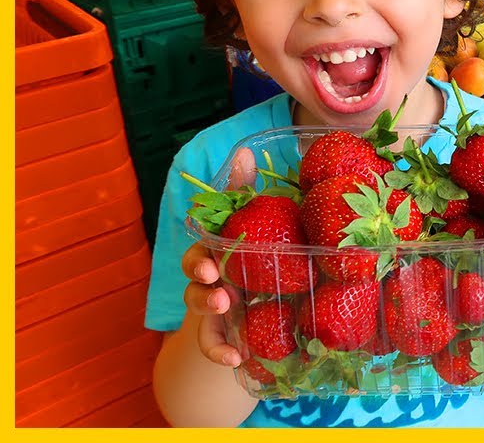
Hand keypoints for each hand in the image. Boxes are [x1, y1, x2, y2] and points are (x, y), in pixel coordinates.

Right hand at [181, 147, 256, 367]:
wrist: (264, 311)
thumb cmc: (263, 258)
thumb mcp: (263, 228)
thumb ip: (250, 195)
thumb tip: (245, 151)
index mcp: (222, 248)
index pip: (202, 244)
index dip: (199, 252)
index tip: (207, 261)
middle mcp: (212, 274)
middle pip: (193, 273)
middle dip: (198, 276)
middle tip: (215, 280)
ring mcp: (215, 304)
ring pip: (199, 304)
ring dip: (207, 305)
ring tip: (226, 306)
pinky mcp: (222, 331)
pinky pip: (213, 344)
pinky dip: (219, 352)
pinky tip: (236, 359)